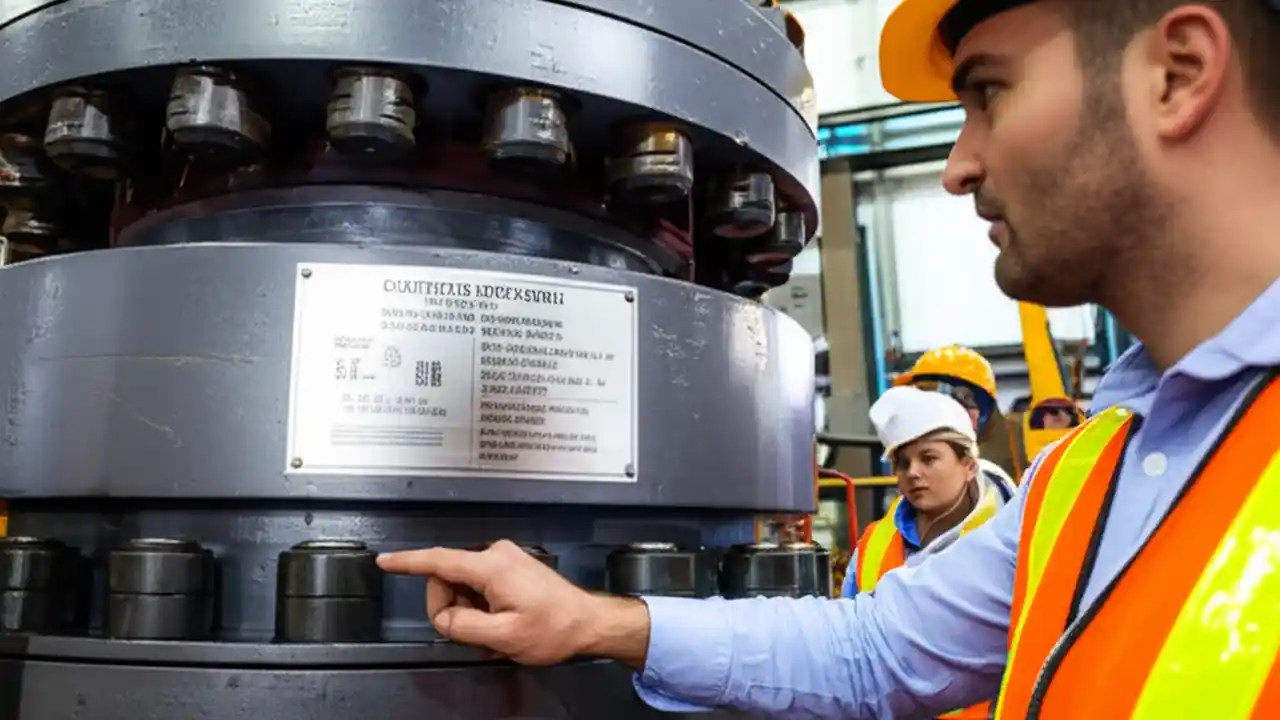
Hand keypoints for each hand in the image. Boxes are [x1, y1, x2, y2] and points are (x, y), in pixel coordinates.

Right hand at [377, 539, 650, 666]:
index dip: (408, 562)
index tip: (385, 561)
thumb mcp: (503, 636)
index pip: (439, 561)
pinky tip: (498, 626)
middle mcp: (495, 554)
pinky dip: (480, 607)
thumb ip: (464, 625)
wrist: (587, 622)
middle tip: (474, 637)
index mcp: (491, 567)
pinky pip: (478, 586)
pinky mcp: (510, 567)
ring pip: (462, 586)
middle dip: (451, 609)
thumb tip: (443, 618)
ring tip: (493, 635)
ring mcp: (503, 559)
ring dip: (468, 612)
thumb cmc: (552, 629)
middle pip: (448, 579)